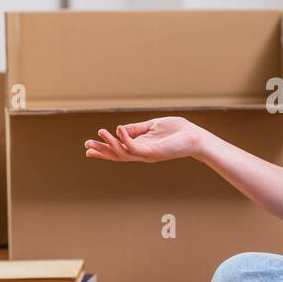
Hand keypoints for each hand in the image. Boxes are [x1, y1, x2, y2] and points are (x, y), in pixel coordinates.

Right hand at [85, 117, 203, 162]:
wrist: (195, 137)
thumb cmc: (178, 131)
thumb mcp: (153, 126)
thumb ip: (137, 129)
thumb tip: (119, 129)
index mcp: (141, 147)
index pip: (119, 151)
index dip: (104, 150)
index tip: (88, 149)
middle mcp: (142, 154)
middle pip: (117, 155)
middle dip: (102, 151)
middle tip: (86, 146)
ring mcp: (148, 154)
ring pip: (124, 153)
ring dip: (110, 144)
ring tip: (100, 133)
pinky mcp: (154, 152)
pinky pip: (135, 147)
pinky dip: (125, 139)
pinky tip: (118, 129)